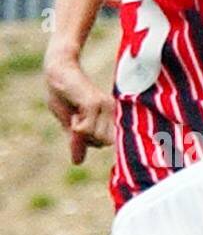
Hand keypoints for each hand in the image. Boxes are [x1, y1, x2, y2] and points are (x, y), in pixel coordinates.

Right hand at [44, 50, 114, 164]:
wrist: (58, 72)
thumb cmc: (64, 94)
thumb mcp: (69, 122)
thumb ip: (78, 141)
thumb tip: (77, 162)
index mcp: (112, 116)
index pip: (108, 143)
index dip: (90, 140)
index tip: (80, 124)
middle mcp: (113, 112)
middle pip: (104, 143)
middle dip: (87, 137)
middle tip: (77, 117)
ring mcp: (106, 108)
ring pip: (97, 138)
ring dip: (81, 131)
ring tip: (76, 113)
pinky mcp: (95, 104)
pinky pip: (86, 130)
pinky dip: (76, 126)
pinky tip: (74, 112)